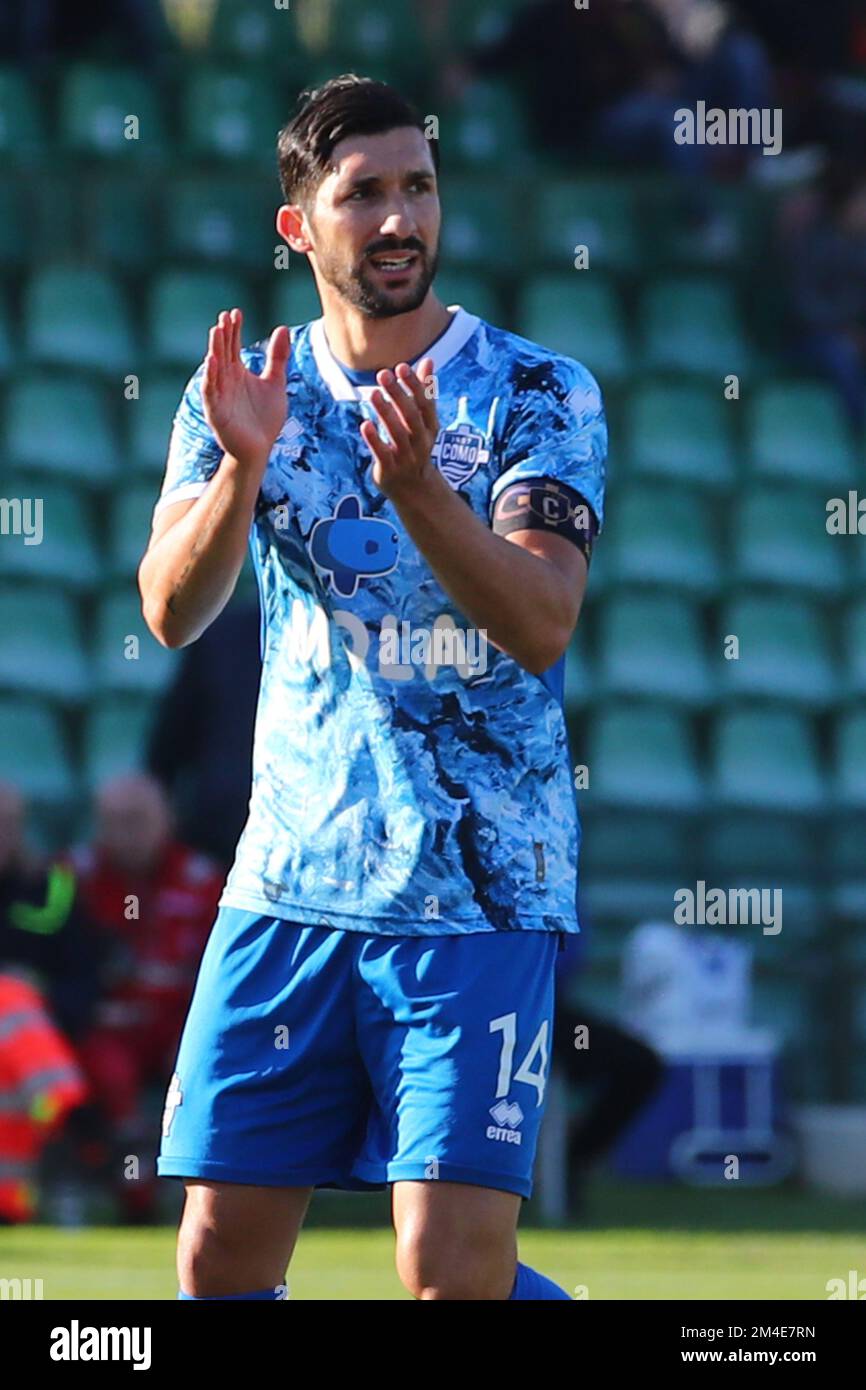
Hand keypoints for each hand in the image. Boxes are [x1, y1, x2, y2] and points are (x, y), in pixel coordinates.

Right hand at [202, 308, 289, 464]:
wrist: (259, 449)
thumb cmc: (265, 419)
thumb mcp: (275, 383)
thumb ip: (277, 357)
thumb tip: (282, 328)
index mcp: (238, 372)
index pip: (233, 345)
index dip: (234, 329)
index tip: (236, 312)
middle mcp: (226, 380)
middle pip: (223, 352)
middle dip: (224, 335)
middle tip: (225, 316)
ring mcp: (219, 394)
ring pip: (215, 368)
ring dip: (214, 349)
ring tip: (216, 330)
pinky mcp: (216, 411)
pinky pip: (210, 391)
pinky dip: (210, 376)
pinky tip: (211, 361)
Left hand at [361, 359, 439, 499]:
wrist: (412, 488)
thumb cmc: (414, 446)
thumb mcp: (422, 421)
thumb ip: (424, 391)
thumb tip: (428, 361)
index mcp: (430, 428)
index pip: (425, 404)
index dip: (415, 385)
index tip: (402, 367)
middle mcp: (421, 442)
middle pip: (411, 416)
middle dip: (398, 394)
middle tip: (383, 374)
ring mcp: (406, 457)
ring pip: (397, 433)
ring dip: (385, 412)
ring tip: (373, 393)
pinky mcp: (389, 469)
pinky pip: (382, 453)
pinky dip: (374, 439)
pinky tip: (364, 424)